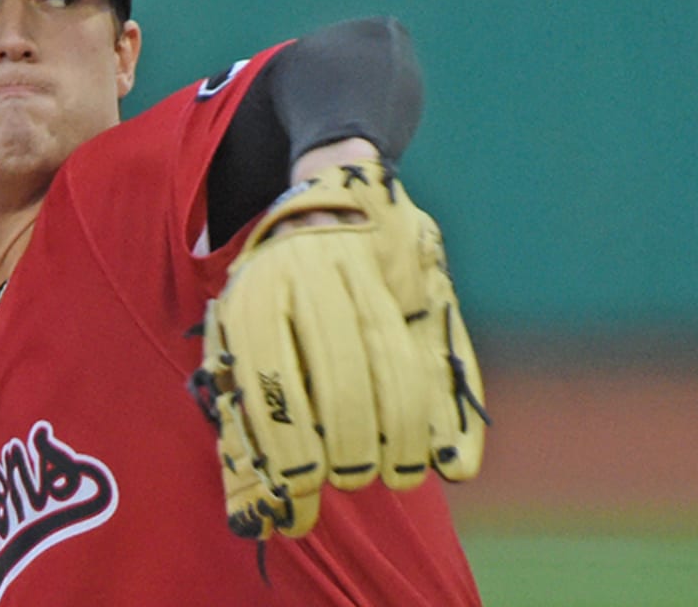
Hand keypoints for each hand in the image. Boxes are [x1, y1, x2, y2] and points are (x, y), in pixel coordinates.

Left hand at [190, 159, 487, 539]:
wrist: (337, 191)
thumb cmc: (278, 286)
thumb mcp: (245, 324)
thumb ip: (247, 405)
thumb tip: (253, 507)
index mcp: (256, 292)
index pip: (270, 374)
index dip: (285, 439)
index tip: (296, 493)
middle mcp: (311, 277)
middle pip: (338, 372)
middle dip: (347, 442)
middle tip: (348, 481)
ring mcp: (374, 275)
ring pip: (392, 363)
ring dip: (399, 434)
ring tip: (399, 477)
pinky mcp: (420, 280)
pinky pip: (441, 355)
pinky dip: (449, 415)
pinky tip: (451, 464)